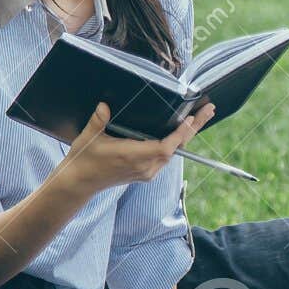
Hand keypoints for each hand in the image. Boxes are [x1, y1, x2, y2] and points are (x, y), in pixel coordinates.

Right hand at [61, 102, 215, 193]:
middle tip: (208, 110)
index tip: (192, 119)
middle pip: (176, 148)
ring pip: (172, 153)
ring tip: (199, 117)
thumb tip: (104, 105)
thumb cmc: (83, 159)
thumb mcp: (88, 138)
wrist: (79, 183)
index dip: (181, 134)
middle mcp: (144, 167)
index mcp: (133, 157)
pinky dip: (175, 143)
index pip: (165, 147)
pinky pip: (165, 157)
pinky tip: (181, 132)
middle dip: (192, 129)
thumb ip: (98, 121)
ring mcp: (146, 172)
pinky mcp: (145, 173)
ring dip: (186, 135)